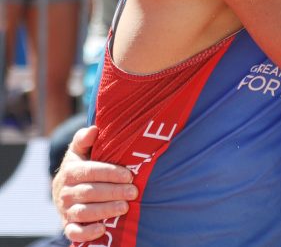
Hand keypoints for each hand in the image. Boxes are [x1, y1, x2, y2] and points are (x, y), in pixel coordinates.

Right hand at [53, 126, 136, 242]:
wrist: (63, 191)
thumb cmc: (80, 167)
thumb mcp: (79, 151)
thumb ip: (83, 140)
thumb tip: (93, 129)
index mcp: (70, 171)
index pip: (90, 171)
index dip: (110, 173)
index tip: (129, 175)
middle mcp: (65, 192)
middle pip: (89, 192)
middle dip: (113, 192)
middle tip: (134, 192)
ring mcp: (65, 210)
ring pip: (83, 212)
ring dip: (104, 210)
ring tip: (124, 207)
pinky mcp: (68, 225)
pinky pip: (74, 232)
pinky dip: (87, 232)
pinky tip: (102, 229)